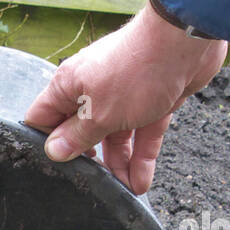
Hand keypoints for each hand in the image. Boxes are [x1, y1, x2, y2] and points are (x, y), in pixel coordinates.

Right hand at [23, 2, 228, 194]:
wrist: (186, 40)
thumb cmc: (137, 69)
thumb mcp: (100, 113)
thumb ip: (77, 135)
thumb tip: (53, 151)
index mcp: (69, 86)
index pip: (43, 118)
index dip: (45, 143)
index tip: (54, 168)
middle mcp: (92, 90)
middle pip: (81, 131)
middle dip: (86, 159)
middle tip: (89, 185)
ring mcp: (123, 95)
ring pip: (114, 136)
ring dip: (118, 163)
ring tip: (122, 190)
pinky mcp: (151, 100)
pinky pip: (141, 133)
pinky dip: (141, 156)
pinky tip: (140, 182)